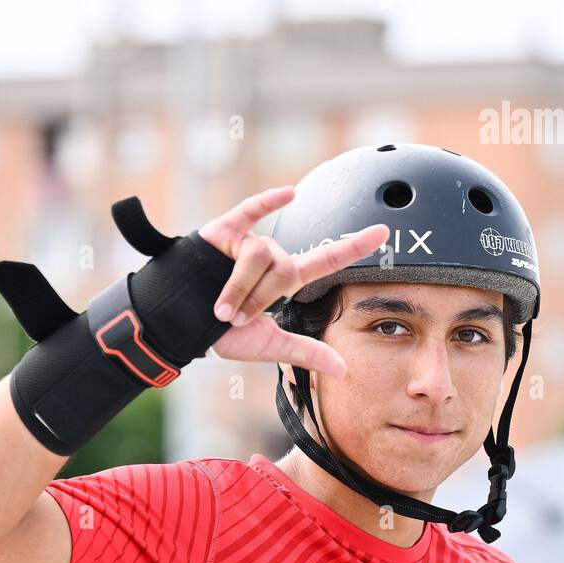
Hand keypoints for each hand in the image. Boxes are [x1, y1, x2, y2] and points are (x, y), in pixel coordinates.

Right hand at [198, 186, 388, 376]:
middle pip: (283, 269)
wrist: (179, 325)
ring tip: (218, 306)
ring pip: (259, 255)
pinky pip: (251, 210)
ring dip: (239, 287)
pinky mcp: (224, 230)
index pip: (326, 260)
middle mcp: (271, 257)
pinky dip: (269, 201)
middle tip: (231, 319)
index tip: (385, 232)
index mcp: (284, 280)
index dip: (354, 248)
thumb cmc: (220, 334)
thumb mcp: (267, 345)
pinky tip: (290, 192)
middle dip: (257, 300)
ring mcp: (248, 241)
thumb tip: (344, 369)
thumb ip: (304, 352)